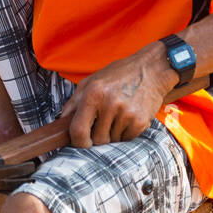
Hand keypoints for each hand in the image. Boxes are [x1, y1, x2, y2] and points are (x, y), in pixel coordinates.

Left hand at [59, 45, 178, 146]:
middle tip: (103, 123)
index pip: (78, 131)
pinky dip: (125, 132)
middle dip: (97, 136)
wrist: (151, 70)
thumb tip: (61, 124)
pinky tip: (128, 117)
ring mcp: (126, 114)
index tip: (81, 143)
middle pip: (97, 139)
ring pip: (112, 141)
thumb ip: (74, 103)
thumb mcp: (91, 82)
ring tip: (117, 115)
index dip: (77, 142)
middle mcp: (109, 104)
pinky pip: (126, 139)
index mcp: (93, 94)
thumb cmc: (119, 75)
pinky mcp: (141, 122)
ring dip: (112, 133)